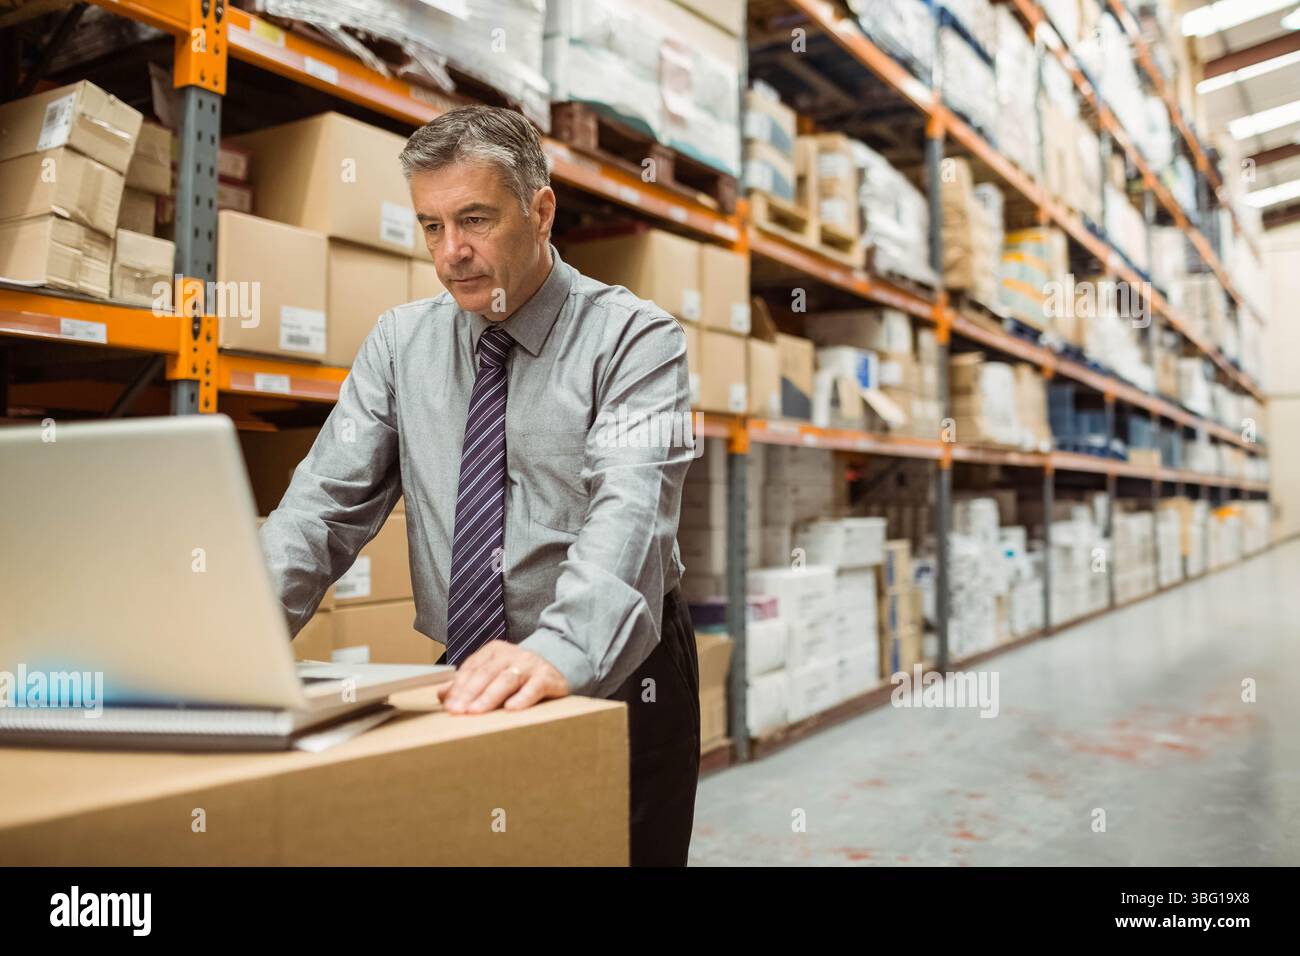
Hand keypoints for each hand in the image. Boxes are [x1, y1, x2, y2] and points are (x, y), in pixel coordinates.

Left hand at [436, 640, 569, 713]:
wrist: (557, 666)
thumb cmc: (518, 674)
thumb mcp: (492, 674)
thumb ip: (467, 683)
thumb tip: (442, 694)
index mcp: (493, 651)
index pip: (471, 669)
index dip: (458, 687)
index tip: (448, 704)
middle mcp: (511, 655)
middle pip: (486, 674)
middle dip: (469, 693)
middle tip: (457, 711)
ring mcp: (530, 665)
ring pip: (506, 680)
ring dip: (489, 697)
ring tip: (476, 711)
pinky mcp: (547, 677)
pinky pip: (534, 688)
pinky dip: (522, 698)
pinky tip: (511, 709)